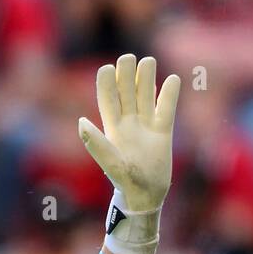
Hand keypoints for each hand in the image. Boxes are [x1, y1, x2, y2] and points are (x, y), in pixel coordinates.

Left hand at [79, 54, 179, 212]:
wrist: (145, 196)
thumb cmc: (125, 182)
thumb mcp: (110, 163)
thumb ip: (96, 143)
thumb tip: (80, 122)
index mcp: (112, 128)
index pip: (108, 99)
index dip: (106, 83)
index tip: (107, 67)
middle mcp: (128, 123)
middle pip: (127, 92)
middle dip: (127, 75)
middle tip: (129, 58)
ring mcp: (146, 125)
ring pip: (146, 96)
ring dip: (146, 79)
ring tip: (148, 61)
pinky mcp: (163, 131)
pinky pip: (166, 109)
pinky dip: (169, 95)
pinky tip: (172, 79)